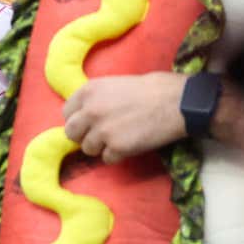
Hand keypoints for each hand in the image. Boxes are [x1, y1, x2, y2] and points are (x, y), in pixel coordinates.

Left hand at [62, 72, 186, 162]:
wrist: (176, 101)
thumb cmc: (151, 89)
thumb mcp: (114, 84)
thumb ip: (95, 99)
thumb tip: (84, 115)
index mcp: (88, 91)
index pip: (66, 113)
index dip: (78, 119)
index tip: (89, 122)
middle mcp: (90, 110)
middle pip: (71, 133)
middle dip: (83, 136)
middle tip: (100, 135)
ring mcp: (102, 131)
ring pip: (87, 149)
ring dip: (101, 147)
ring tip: (119, 138)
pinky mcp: (117, 148)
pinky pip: (106, 159)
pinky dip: (117, 155)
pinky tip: (130, 144)